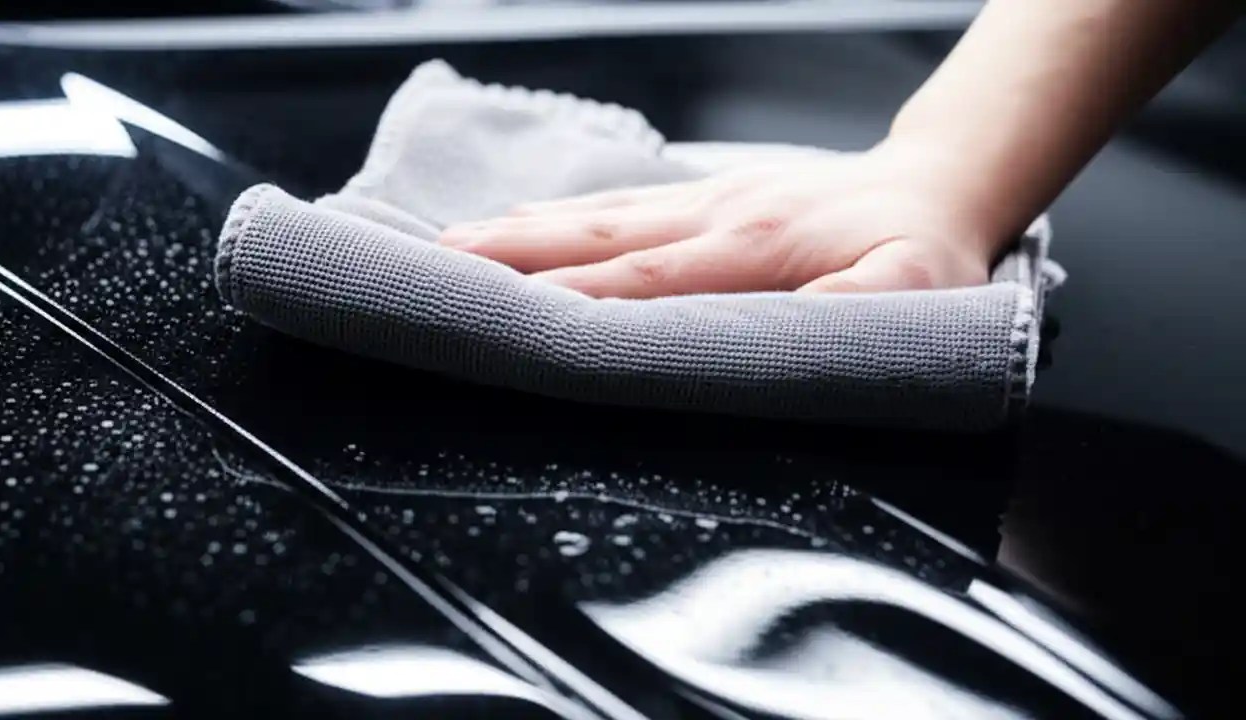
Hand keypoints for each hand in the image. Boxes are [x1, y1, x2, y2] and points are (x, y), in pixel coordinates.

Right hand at [439, 140, 1008, 298]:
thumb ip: (850, 316)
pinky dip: (557, 213)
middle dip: (511, 257)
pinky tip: (521, 222)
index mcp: (754, 248)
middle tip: (435, 270)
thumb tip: (778, 340)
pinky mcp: (705, 197)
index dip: (570, 303)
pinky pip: (618, 203)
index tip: (503, 318)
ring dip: (519, 232)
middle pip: (594, 239)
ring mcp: (705, 201)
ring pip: (595, 215)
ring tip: (450, 246)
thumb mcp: (916, 294)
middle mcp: (714, 216)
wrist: (937, 184)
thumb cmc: (925, 251)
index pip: (642, 282)